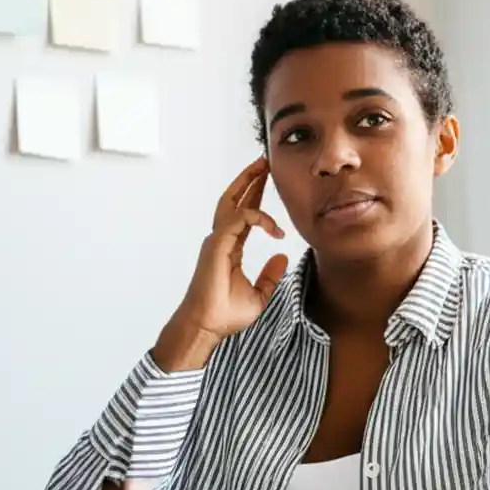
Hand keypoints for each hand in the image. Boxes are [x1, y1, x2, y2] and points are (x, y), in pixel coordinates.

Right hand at [154, 157, 289, 370]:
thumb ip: (269, 276)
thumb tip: (282, 257)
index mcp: (229, 248)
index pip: (243, 214)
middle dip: (249, 179)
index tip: (269, 184)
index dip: (255, 196)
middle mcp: (221, 240)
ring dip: (246, 183)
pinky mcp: (217, 246)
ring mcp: (217, 241)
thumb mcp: (259, 295)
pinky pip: (238, 220)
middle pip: (233, 200)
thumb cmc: (225, 314)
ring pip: (230, 202)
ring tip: (261, 166)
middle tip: (264, 162)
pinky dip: (257, 218)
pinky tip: (274, 227)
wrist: (207, 327)